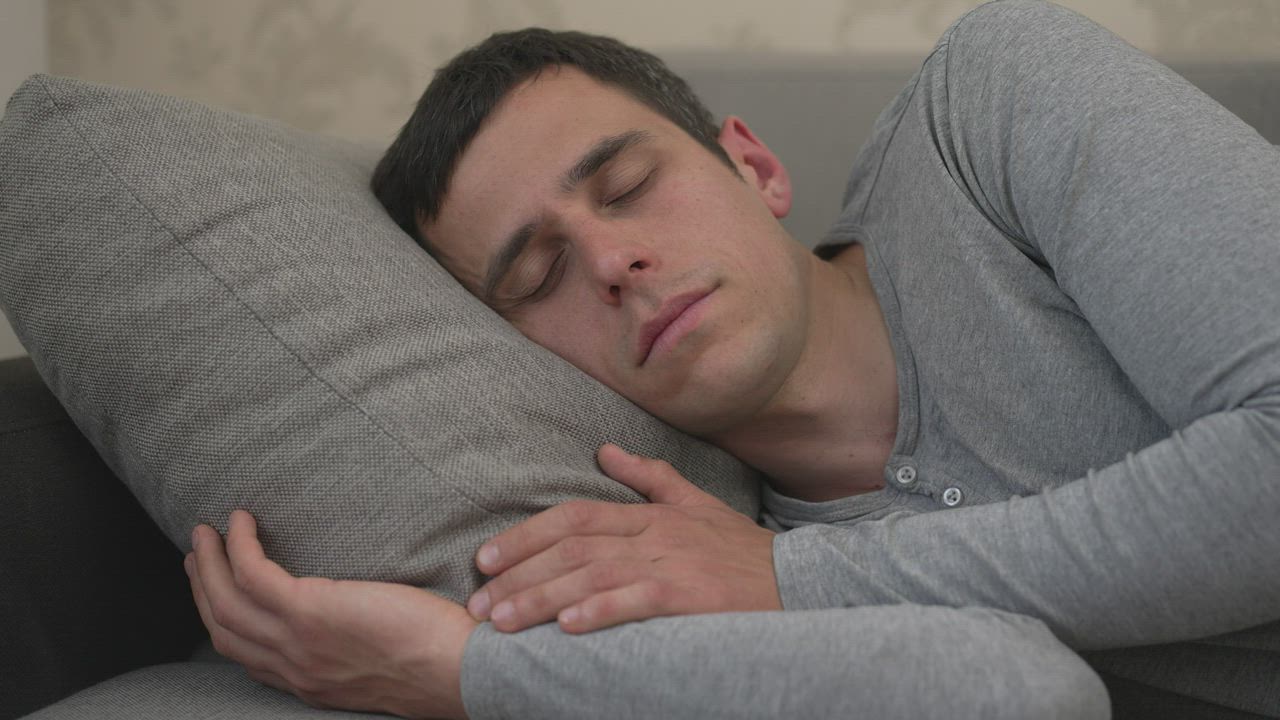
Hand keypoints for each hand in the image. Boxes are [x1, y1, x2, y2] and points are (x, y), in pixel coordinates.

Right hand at [186, 510, 475, 719]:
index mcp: (306, 680)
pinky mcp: (309, 611)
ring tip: (204, 532)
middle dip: (202, 588)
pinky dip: (239, 545)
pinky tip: (241, 522)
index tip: (216, 590)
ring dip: (207, 563)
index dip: (223, 618)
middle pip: (224, 626)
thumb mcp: (375, 662)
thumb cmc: (436, 659)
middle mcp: (292, 667)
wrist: (453, 670)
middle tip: (196, 554)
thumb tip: (352, 615)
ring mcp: (296, 642)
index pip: (246, 653)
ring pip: (226, 600)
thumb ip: (349, 645)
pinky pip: (253, 572)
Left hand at [467, 443, 779, 633]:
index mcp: (649, 515)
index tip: (486, 559)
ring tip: (504, 624)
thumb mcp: (697, 504)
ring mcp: (672, 564)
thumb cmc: (742, 552)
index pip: (574, 517)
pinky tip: (569, 627)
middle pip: (572, 548)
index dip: (526, 535)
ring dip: (542, 599)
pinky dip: (603, 611)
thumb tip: (606, 450)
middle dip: (519, 575)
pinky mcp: (692, 596)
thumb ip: (650, 478)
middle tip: (479, 604)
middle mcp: (654, 534)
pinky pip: (639, 599)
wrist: (801, 582)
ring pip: (593, 575)